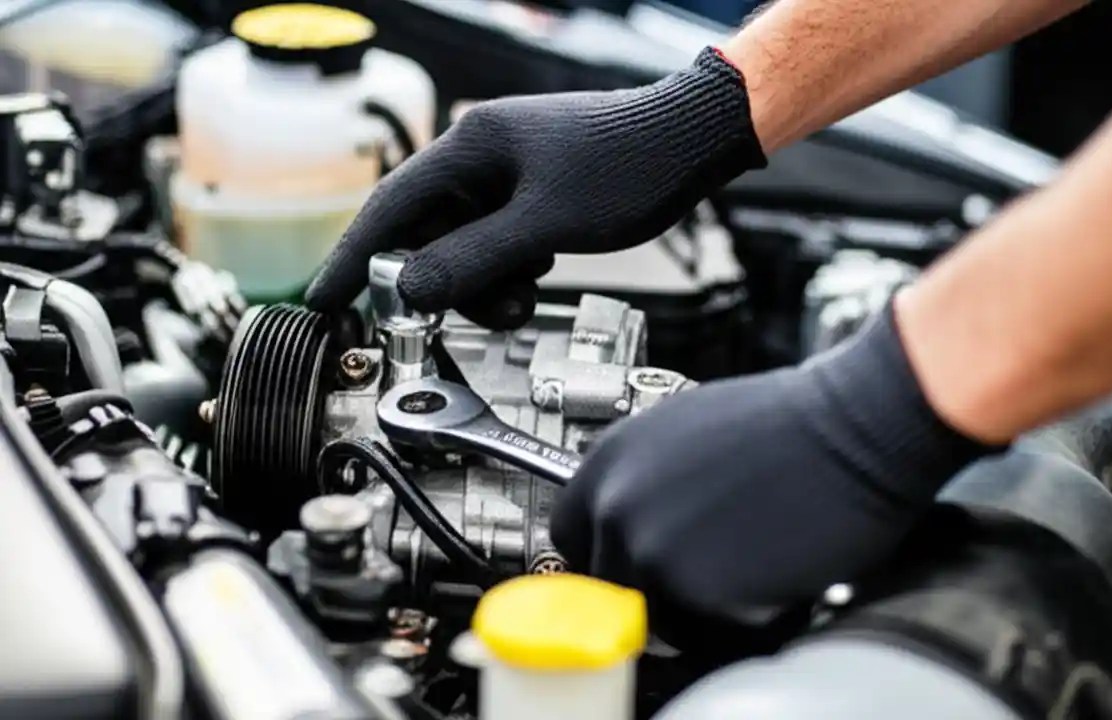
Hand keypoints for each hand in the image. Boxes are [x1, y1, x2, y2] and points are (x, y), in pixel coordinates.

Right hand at [306, 48, 763, 327]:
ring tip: (524, 293)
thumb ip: (473, 259)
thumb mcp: (545, 225)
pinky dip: (509, 267)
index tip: (324, 299)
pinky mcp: (534, 191)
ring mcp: (509, 174)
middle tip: (472, 312)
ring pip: (465, 244)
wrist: (694, 141)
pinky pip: (498, 240)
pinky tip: (541, 270)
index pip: (389, 208)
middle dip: (445, 282)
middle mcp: (481, 157)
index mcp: (470, 148)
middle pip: (428, 234)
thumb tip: (409, 290)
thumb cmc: (628, 166)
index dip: (354, 258)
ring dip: (484, 281)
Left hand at [550, 310, 991, 649]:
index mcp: (610, 459)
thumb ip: (644, 481)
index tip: (631, 566)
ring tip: (745, 565)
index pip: (569, 534)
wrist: (853, 426)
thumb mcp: (685, 432)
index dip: (608, 555)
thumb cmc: (788, 422)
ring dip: (694, 610)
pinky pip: (702, 633)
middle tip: (703, 574)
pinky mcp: (694, 590)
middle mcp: (616, 504)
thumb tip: (632, 523)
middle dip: (652, 588)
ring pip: (652, 617)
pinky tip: (769, 574)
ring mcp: (650, 549)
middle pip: (607, 584)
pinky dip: (737, 621)